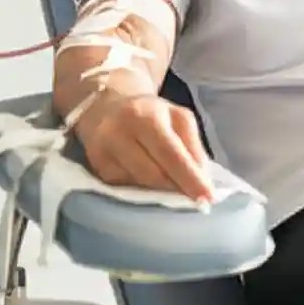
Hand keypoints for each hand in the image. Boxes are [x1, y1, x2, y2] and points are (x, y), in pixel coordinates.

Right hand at [74, 91, 213, 202]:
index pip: (171, 154)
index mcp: (145, 117)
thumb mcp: (178, 118)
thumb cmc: (150, 113)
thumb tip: (203, 179)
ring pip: (140, 185)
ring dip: (161, 191)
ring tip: (172, 184)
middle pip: (153, 175)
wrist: (105, 106)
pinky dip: (142, 188)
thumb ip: (193, 145)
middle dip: (178, 189)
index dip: (190, 178)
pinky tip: (146, 179)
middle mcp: (119, 134)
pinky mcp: (96, 169)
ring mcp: (103, 153)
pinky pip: (126, 189)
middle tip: (196, 198)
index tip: (207, 198)